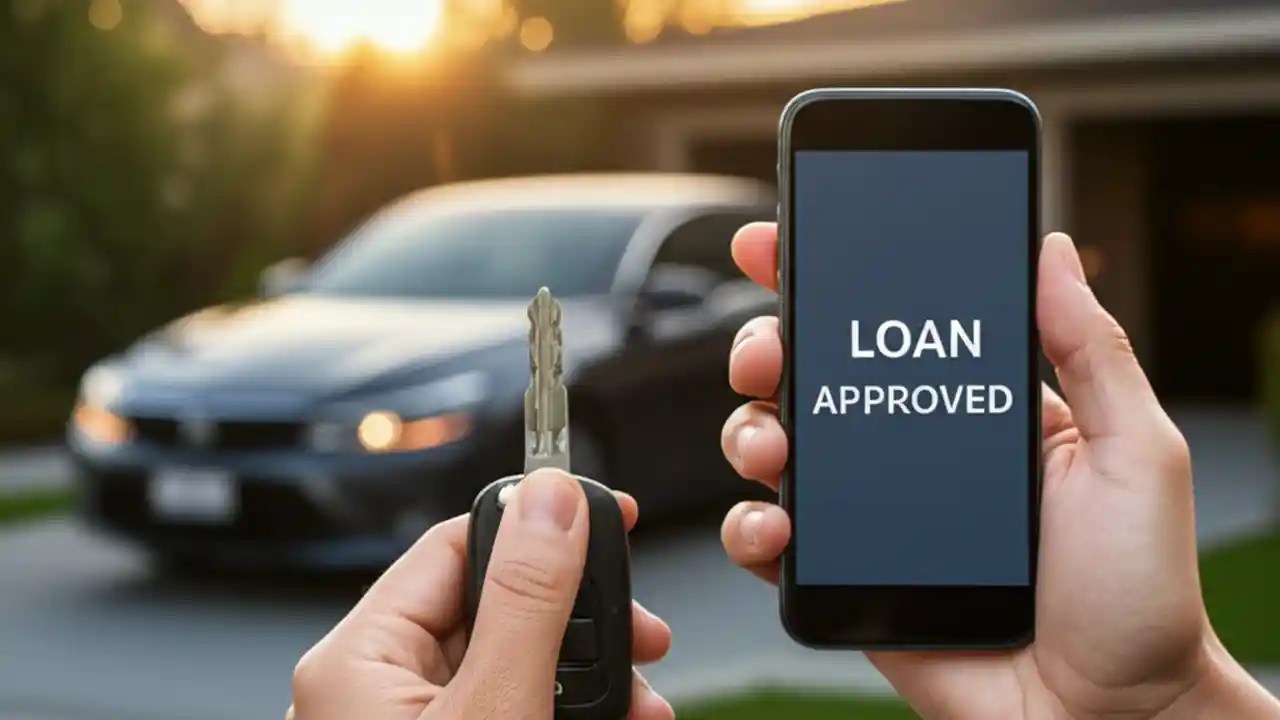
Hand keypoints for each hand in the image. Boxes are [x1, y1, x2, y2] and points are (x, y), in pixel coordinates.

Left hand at [291, 469, 673, 719]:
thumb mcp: (498, 708)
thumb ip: (527, 604)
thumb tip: (551, 501)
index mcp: (358, 659)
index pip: (456, 546)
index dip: (540, 525)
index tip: (608, 516)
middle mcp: (374, 688)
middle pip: (495, 608)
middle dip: (581, 620)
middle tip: (641, 633)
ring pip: (511, 664)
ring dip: (587, 676)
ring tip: (640, 701)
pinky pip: (507, 706)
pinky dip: (562, 709)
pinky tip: (614, 719)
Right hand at [719, 223, 1279, 718]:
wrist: (1104, 716)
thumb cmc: (1137, 594)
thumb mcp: (1135, 453)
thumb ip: (1091, 350)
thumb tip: (1051, 251)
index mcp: (970, 407)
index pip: (887, 322)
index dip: (823, 276)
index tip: (777, 242)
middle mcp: (909, 452)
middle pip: (809, 375)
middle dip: (765, 346)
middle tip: (768, 353)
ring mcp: (869, 515)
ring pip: (772, 447)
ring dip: (747, 429)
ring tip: (771, 445)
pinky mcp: (841, 578)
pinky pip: (768, 539)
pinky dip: (749, 526)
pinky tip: (775, 528)